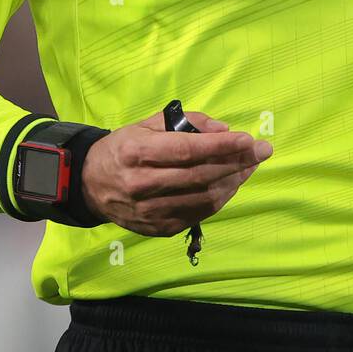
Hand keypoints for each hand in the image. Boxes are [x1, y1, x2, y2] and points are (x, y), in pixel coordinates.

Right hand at [81, 108, 270, 236]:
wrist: (90, 184)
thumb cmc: (123, 148)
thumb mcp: (146, 125)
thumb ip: (185, 123)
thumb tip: (223, 130)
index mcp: (137, 153)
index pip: (188, 150)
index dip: (222, 146)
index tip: (249, 139)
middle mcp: (142, 185)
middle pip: (201, 175)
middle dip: (237, 162)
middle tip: (262, 151)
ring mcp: (150, 211)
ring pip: (204, 198)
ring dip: (233, 181)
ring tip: (250, 166)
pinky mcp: (158, 228)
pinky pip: (198, 214)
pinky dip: (220, 198)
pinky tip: (231, 184)